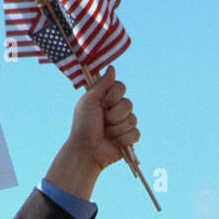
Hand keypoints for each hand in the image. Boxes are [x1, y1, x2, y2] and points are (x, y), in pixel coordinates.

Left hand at [45, 68, 139, 198]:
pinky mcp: (130, 138)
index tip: (102, 103)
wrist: (86, 151)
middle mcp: (117, 109)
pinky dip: (122, 139)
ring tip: (106, 134)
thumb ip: (101, 85)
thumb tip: (112, 67)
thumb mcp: (88, 102)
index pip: (121, 87)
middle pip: (128, 104)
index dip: (113, 96)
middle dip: (114, 115)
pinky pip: (135, 134)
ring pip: (132, 120)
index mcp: (107, 98)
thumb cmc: (83, 126)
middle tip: (102, 121)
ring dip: (116, 129)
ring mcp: (125, 123)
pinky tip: (114, 143)